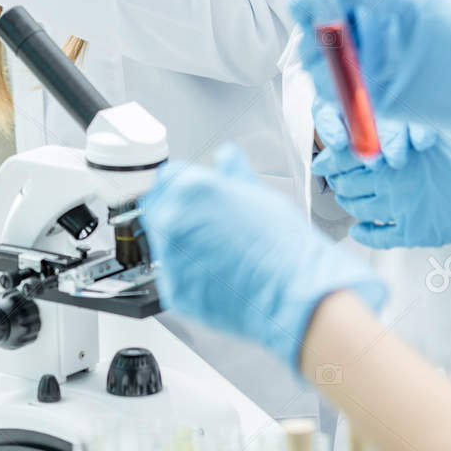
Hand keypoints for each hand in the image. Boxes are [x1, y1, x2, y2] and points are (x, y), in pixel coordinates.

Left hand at [141, 144, 386, 370]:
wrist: (294, 292)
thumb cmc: (283, 245)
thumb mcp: (258, 194)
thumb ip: (233, 172)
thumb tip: (227, 157)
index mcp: (191, 188)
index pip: (167, 177)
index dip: (183, 185)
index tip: (194, 197)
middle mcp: (173, 219)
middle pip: (156, 207)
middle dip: (176, 211)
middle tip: (206, 226)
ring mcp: (170, 257)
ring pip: (161, 242)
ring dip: (180, 243)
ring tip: (218, 252)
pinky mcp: (174, 290)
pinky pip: (172, 275)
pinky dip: (188, 274)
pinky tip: (217, 273)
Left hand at [315, 126, 450, 248]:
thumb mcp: (429, 133)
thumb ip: (398, 133)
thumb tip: (365, 128)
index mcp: (394, 151)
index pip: (346, 155)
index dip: (330, 160)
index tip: (323, 162)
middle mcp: (394, 180)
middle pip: (348, 183)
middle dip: (339, 183)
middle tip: (337, 182)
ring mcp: (404, 207)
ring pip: (360, 209)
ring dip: (350, 205)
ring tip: (349, 201)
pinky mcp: (416, 231)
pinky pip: (379, 236)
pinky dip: (364, 234)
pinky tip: (361, 230)